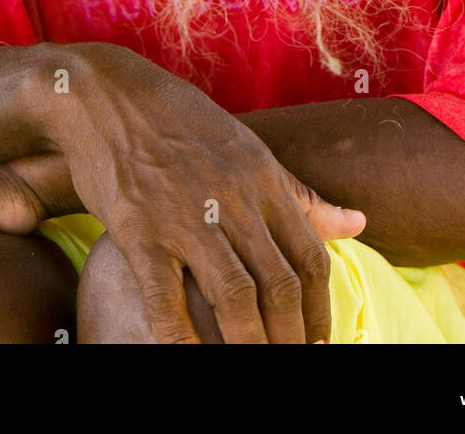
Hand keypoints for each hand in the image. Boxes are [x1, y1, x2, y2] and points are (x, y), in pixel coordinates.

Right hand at [36, 43, 365, 343]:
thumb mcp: (246, 148)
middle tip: (292, 365)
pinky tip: (190, 360)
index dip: (321, 312)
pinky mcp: (139, 229)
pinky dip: (182, 339)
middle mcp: (232, 197)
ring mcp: (185, 214)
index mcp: (262, 178)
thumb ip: (298, 193)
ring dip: (250, 346)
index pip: (309, 258)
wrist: (106, 94)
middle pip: (279, 286)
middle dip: (291, 339)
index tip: (320, 344)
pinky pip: (166, 298)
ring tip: (255, 370)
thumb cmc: (179, 122)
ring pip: (235, 296)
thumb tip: (358, 223)